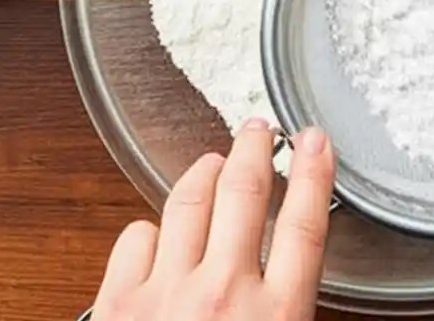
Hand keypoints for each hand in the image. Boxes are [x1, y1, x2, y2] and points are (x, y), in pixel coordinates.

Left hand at [93, 119, 335, 320]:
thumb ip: (283, 312)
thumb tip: (290, 285)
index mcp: (275, 318)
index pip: (304, 226)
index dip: (313, 174)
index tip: (314, 143)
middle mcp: (224, 295)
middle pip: (244, 193)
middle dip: (253, 149)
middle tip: (258, 130)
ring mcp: (167, 294)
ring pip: (188, 203)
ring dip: (204, 173)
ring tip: (212, 161)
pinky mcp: (119, 303)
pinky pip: (136, 237)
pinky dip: (150, 230)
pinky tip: (158, 230)